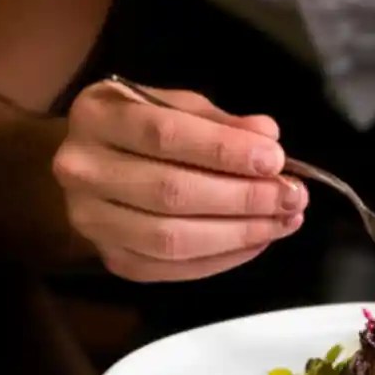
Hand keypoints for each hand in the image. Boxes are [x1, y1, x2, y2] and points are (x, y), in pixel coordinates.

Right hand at [51, 80, 306, 281]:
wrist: (91, 164)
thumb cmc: (142, 126)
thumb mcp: (178, 106)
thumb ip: (221, 122)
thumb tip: (266, 136)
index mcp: (98, 116)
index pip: (165, 135)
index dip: (224, 150)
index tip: (274, 160)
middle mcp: (82, 170)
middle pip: (170, 193)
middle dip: (242, 197)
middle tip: (292, 196)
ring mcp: (91, 221)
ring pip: (171, 239)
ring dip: (239, 233)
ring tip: (284, 220)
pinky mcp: (111, 258)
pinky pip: (172, 268)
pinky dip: (222, 258)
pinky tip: (257, 241)